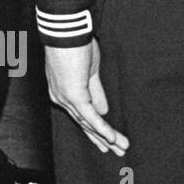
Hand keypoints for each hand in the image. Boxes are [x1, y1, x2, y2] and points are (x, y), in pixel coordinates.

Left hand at [45, 40, 128, 154]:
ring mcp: (65, 98)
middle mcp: (60, 98)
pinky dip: (102, 128)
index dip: (96, 129)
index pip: (81, 115)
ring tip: (123, 148)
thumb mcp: (89, 71)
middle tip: (118, 151)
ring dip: (107, 137)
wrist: (65, 32)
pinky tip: (112, 139)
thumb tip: (104, 110)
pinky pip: (90, 116)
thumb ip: (95, 92)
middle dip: (102, 139)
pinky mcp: (73, 95)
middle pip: (85, 123)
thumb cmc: (75, 46)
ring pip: (89, 123)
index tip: (108, 141)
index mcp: (62, 91)